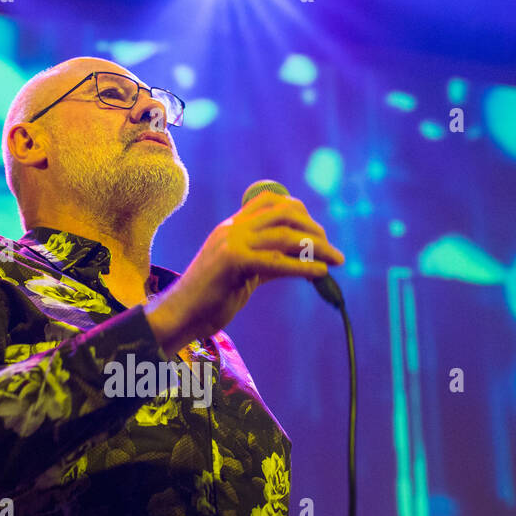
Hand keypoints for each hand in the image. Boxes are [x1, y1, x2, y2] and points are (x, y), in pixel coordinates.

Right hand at [144, 190, 344, 355]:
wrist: (180, 315)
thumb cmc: (211, 298)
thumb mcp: (244, 273)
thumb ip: (268, 261)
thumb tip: (301, 260)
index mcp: (232, 226)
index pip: (271, 200)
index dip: (299, 211)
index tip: (317, 232)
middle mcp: (232, 227)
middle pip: (284, 213)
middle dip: (314, 228)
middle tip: (332, 249)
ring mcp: (231, 241)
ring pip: (284, 235)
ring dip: (316, 247)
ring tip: (335, 261)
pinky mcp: (232, 261)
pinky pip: (276, 261)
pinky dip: (302, 266)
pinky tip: (320, 274)